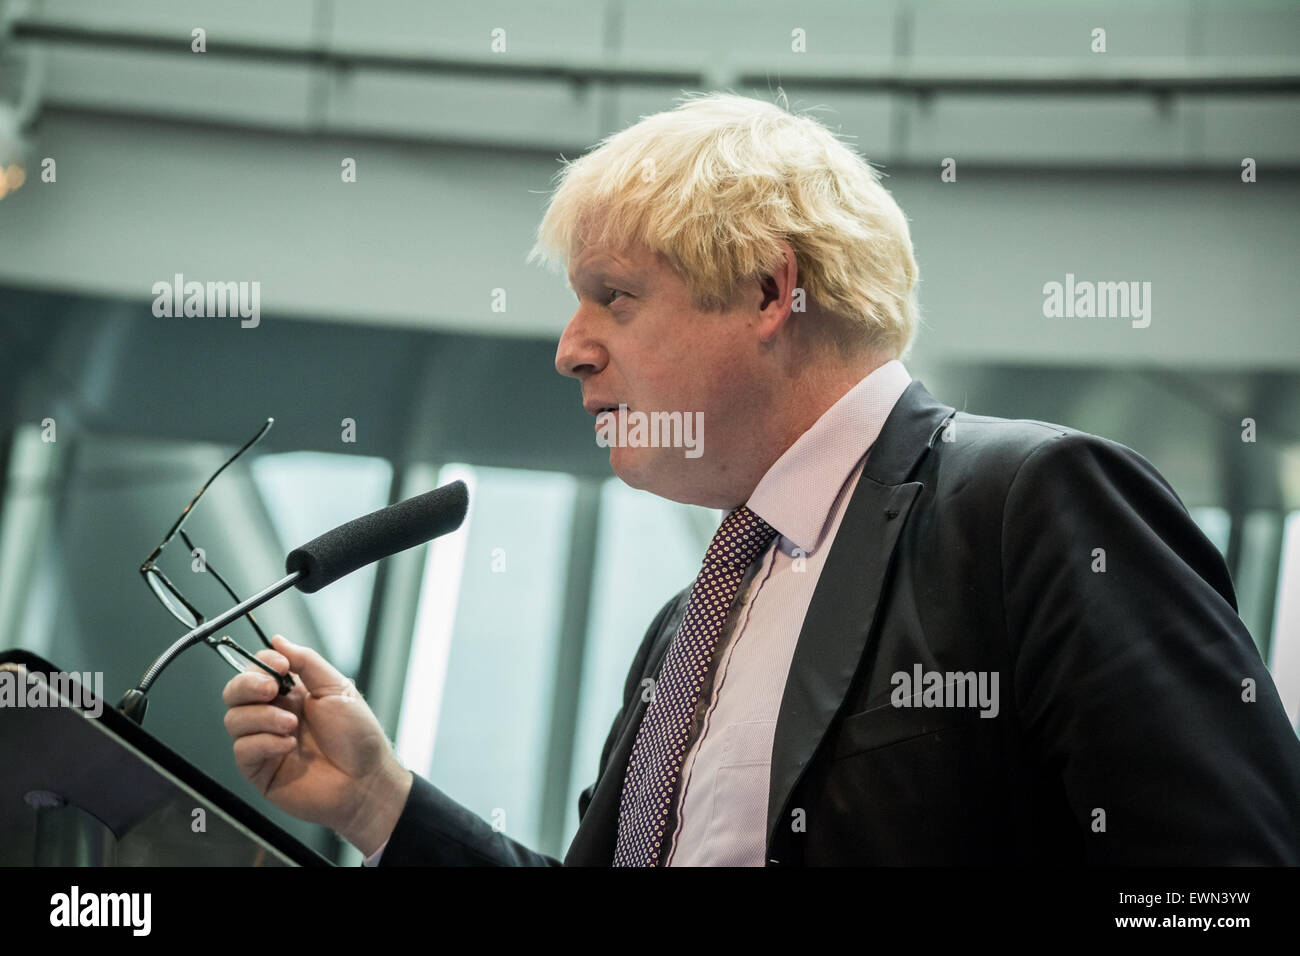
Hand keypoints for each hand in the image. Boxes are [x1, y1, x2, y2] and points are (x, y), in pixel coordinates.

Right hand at [221, 635, 411, 855]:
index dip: (261, 663)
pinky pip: (242, 749)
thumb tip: (278, 640)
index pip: (256, 670)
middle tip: (271, 690)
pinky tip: (288, 745)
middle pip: (234, 693)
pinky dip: (264, 743)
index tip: (280, 666)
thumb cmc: (358, 737)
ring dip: (262, 717)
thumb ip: (306, 661)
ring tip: (292, 725)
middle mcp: (274, 715)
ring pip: (233, 720)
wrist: (366, 780)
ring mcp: (265, 742)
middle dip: (247, 685)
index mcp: (291, 694)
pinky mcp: (260, 770)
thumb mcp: (337, 688)